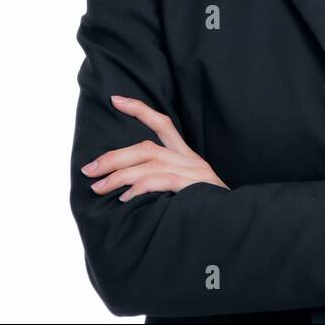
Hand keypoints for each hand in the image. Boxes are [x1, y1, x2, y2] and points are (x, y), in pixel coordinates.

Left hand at [80, 94, 229, 200]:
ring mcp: (194, 173)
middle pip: (147, 146)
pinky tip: (125, 198)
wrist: (235, 225)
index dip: (139, 109)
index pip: (163, 124)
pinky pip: (161, 181)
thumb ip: (164, 186)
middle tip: (89, 169)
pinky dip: (140, 187)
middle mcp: (191, 161)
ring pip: (149, 163)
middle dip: (114, 157)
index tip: (115, 99)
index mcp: (188, 158)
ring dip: (119, 175)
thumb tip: (127, 191)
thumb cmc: (206, 214)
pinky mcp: (195, 186)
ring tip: (99, 187)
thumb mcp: (186, 194)